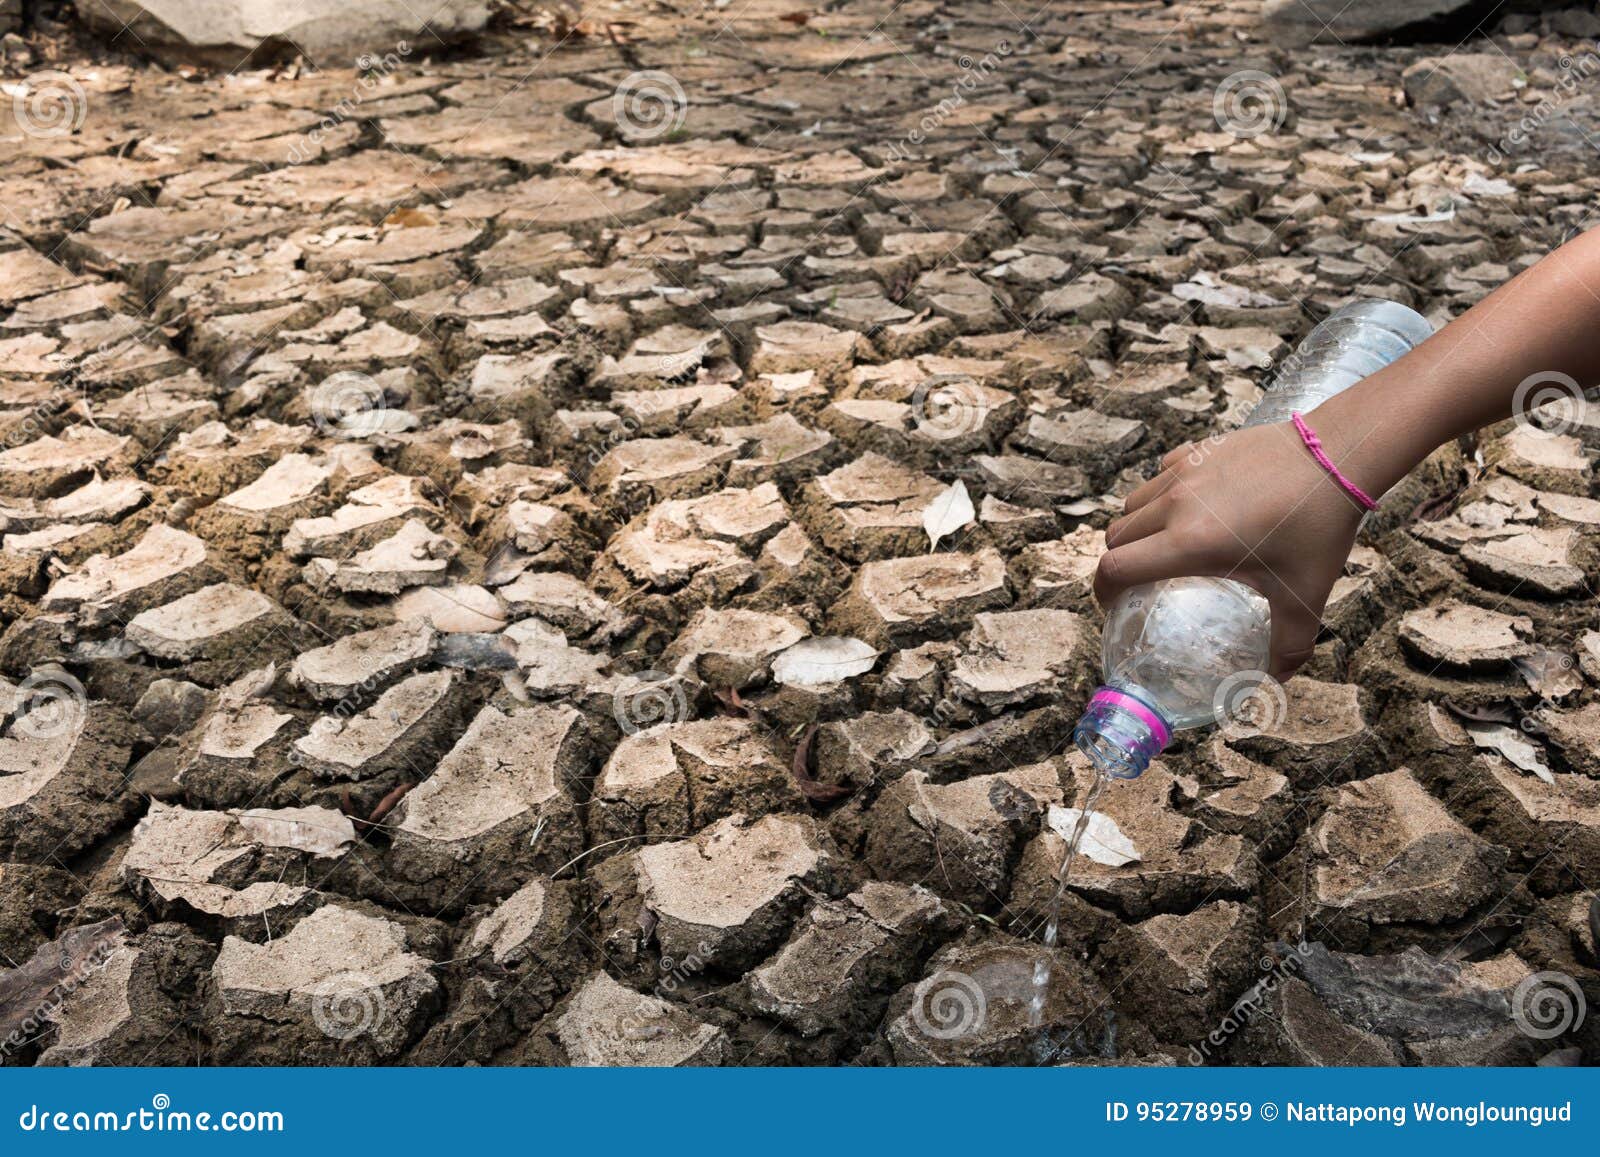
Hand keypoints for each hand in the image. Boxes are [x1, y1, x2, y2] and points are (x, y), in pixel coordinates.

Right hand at [1093, 421, 1368, 681]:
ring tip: (1158, 544)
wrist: (1337, 455)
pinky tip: (1188, 506)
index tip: (1112, 605)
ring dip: (1134, 528)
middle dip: (1117, 562)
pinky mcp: (1197, 451)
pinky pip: (1159, 476)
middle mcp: (1175, 505)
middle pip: (1116, 537)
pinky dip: (1160, 495)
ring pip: (1132, 504)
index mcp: (1190, 543)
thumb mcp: (1305, 595)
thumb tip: (1276, 679)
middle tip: (1137, 581)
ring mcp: (1183, 473)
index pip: (1115, 568)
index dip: (1102, 591)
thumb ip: (1289, 645)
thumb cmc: (1317, 527)